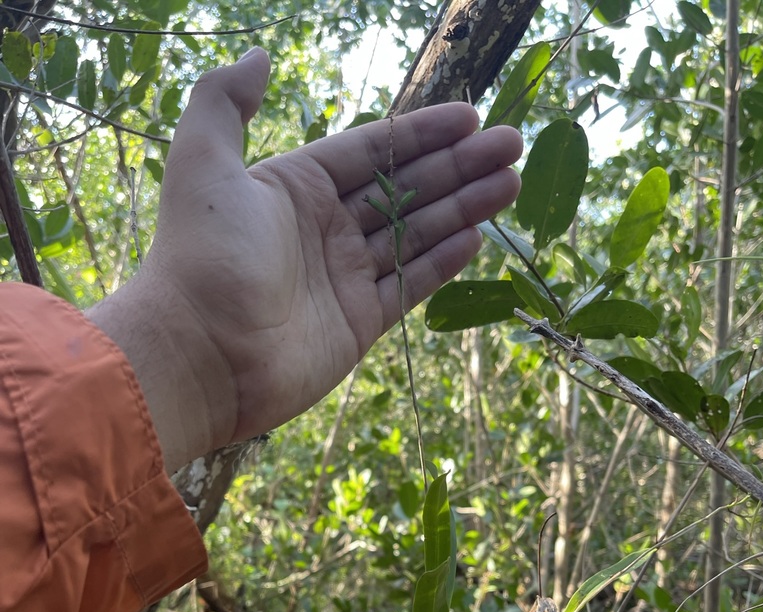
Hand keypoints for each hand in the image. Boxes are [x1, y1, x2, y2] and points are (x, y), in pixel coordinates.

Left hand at [88, 49, 522, 470]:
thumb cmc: (202, 254)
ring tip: (510, 182)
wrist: (200, 354)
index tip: (470, 116)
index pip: (372, 151)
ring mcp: (345, 278)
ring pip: (416, 233)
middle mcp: (324, 230)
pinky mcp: (359, 323)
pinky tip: (478, 236)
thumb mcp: (204, 161)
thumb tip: (258, 56)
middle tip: (511, 143)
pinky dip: (443, 262)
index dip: (421, 133)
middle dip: (459, 165)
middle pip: (405, 189)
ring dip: (463, 207)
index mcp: (295, 187)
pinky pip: (410, 284)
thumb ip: (224, 101)